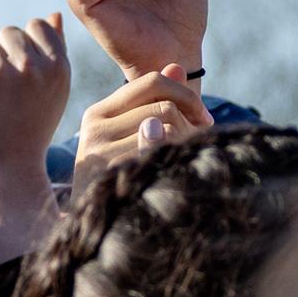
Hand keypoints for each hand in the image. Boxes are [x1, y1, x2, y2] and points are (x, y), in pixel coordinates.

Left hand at [0, 14, 67, 266]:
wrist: (9, 167)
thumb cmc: (34, 127)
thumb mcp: (55, 91)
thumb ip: (55, 50)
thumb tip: (52, 15)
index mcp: (58, 66)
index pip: (37, 25)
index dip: (26, 46)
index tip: (23, 72)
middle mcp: (31, 66)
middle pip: (8, 33)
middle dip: (4, 55)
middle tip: (6, 91)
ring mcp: (0, 73)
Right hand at [72, 64, 211, 189]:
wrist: (92, 231)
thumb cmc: (118, 182)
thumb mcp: (130, 137)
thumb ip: (152, 103)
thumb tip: (176, 65)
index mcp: (98, 114)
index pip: (151, 82)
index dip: (186, 95)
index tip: (205, 120)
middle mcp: (94, 128)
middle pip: (164, 107)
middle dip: (192, 126)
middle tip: (200, 149)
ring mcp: (100, 153)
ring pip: (166, 130)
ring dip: (187, 147)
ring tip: (187, 165)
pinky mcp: (111, 175)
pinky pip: (160, 154)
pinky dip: (177, 164)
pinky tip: (177, 179)